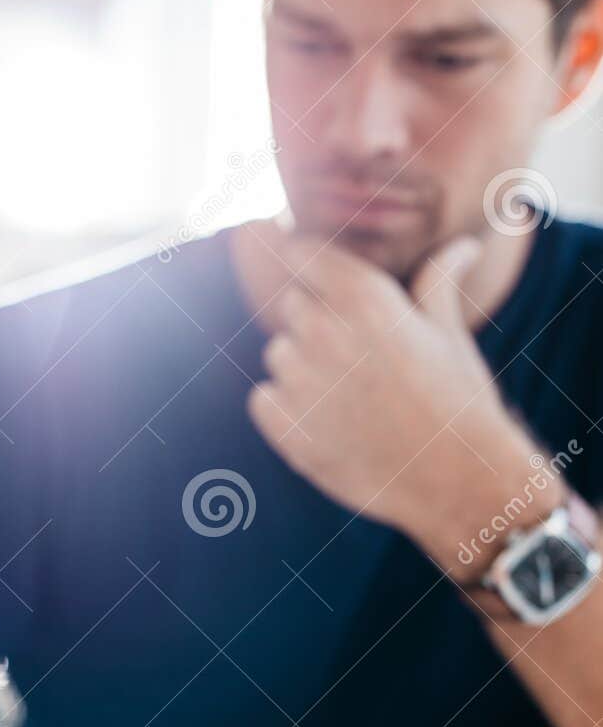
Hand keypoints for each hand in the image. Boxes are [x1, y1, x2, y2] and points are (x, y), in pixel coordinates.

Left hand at [247, 229, 549, 570]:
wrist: (455, 481)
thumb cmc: (458, 402)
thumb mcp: (450, 334)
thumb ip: (439, 280)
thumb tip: (463, 245)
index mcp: (363, 296)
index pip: (300, 251)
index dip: (306, 262)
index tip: (318, 279)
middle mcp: (323, 330)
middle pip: (291, 307)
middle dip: (316, 324)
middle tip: (359, 361)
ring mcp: (298, 379)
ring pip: (278, 355)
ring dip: (302, 369)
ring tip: (350, 399)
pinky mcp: (282, 424)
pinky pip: (263, 399)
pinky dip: (284, 409)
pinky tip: (327, 425)